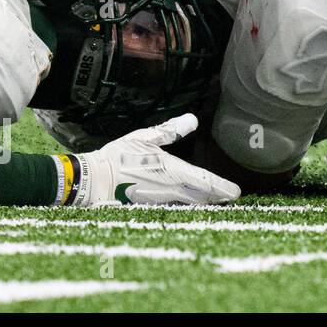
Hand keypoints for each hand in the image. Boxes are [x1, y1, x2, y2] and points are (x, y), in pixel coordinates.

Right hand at [70, 114, 239, 206]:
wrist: (90, 182)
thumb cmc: (117, 158)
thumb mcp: (145, 138)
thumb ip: (170, 130)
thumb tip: (192, 119)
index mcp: (172, 172)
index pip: (204, 182)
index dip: (221, 187)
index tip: (236, 193)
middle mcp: (169, 190)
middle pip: (200, 196)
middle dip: (216, 197)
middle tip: (232, 198)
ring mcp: (159, 201)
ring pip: (188, 202)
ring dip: (202, 201)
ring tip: (216, 200)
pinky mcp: (148, 206)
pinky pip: (173, 206)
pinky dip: (185, 204)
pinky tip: (188, 204)